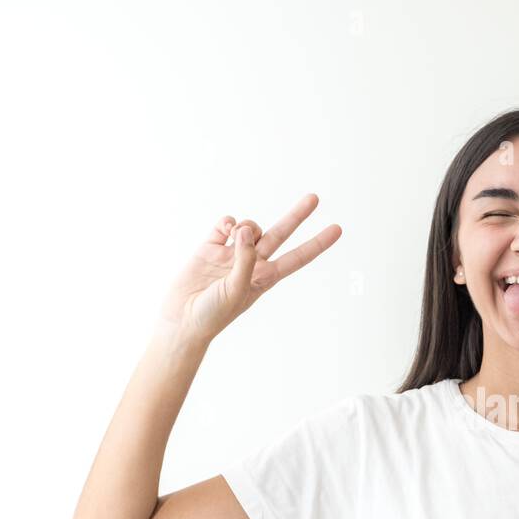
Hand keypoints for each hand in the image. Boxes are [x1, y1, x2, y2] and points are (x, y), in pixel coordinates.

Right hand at [158, 193, 341, 345]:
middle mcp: (252, 263)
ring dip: (247, 225)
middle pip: (280, 234)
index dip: (317, 244)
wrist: (182, 320)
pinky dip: (226, 222)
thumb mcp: (237, 290)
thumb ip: (245, 259)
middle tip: (314, 198)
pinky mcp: (210, 248)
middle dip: (297, 216)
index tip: (337, 230)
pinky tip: (224, 229)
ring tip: (236, 235)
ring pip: (250, 227)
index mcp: (265, 277)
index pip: (298, 257)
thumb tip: (245, 231)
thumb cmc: (213, 314)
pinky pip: (224, 226)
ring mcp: (231, 254)